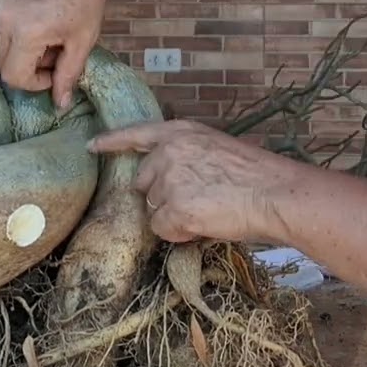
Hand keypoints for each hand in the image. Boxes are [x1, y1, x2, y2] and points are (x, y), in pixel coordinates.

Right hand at [0, 0, 112, 109]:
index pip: (14, 76)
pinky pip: (1, 16)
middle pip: (2, 61)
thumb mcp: (83, 41)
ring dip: (22, 44)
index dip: (34, 82)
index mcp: (27, 31)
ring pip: (1, 39)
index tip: (54, 71)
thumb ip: (68, 75)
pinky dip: (18, 21)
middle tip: (53, 50)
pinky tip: (40, 8)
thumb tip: (59, 105)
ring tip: (48, 29)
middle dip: (27, 64)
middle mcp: (6, 14)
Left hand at [87, 120, 300, 243]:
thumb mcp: (216, 147)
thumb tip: (172, 177)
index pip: (135, 134)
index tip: (91, 146)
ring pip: (154, 209)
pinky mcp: (173, 208)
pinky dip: (180, 233)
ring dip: (175, 216)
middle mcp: (167, 152)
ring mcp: (168, 179)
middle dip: (162, 196)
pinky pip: (163, 230)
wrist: (275, 193)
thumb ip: (188, 155)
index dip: (111, 142)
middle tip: (199, 199)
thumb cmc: (256, 174)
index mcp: (179, 133)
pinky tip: (205, 223)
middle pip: (143, 183)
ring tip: (209, 209)